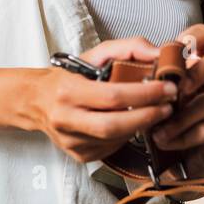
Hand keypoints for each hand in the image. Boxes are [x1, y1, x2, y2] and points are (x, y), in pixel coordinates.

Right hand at [25, 36, 178, 164]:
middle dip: (147, 116)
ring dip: (140, 126)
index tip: (167, 88)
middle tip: (167, 106)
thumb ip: (129, 47)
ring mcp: (71, 141)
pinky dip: (127, 136)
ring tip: (153, 112)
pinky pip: (111, 149)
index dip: (144, 94)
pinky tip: (131, 124)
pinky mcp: (78, 155)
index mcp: (68, 91)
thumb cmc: (68, 77)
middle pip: (114, 126)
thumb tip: (158, 53)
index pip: (112, 96)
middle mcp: (66, 119)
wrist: (36, 101)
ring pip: (115, 140)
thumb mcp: (95, 54)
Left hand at [150, 23, 203, 181]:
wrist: (183, 160)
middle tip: (175, 89)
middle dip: (198, 71)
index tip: (176, 49)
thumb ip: (154, 71)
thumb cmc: (169, 116)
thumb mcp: (158, 92)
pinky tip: (164, 142)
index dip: (193, 37)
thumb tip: (150, 56)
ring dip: (179, 117)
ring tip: (156, 129)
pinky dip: (181, 137)